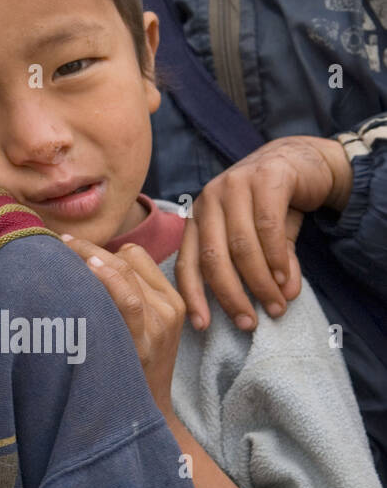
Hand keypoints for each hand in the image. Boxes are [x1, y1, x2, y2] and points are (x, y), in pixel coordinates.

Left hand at [64, 236, 183, 410]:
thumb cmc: (131, 364)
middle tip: (55, 242)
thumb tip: (81, 262)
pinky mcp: (146, 342)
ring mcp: (159, 323)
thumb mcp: (142, 326)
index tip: (70, 245)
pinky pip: (128, 299)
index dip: (101, 247)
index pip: (134, 254)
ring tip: (60, 252)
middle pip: (125, 259)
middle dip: (87, 248)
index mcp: (170, 298)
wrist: (142, 411)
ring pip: (124, 272)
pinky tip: (83, 271)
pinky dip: (106, 280)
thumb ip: (124, 295)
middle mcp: (168, 306)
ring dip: (88, 257)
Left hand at [175, 136, 349, 331]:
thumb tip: (279, 303)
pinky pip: (267, 227)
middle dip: (230, 296)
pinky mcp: (265, 179)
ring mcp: (234, 186)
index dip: (192, 296)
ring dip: (260, 282)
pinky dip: (277, 258)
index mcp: (198, 217)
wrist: (301, 161)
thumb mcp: (262, 240)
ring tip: (277, 304)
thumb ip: (264, 268)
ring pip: (241, 246)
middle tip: (250, 322)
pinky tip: (286, 278)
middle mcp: (209, 200)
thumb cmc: (274, 205)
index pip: (186, 261)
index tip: (202, 326)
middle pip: (212, 258)